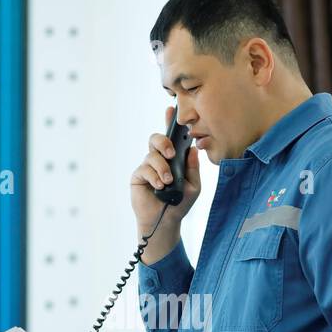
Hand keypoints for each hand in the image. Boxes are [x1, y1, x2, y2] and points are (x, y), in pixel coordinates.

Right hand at [130, 106, 200, 263]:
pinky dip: (154, 176)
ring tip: (168, 181)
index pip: (172, 137)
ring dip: (162, 167)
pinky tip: (159, 186)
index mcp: (174, 158)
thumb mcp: (193, 186)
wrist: (165, 221)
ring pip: (152, 154)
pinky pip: (145, 168)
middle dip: (164, 142)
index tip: (170, 109)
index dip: (169, 122)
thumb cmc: (179, 203)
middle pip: (157, 138)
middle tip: (172, 154)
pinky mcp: (138, 176)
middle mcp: (159, 159)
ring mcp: (148, 166)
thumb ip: (193, 168)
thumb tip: (193, 149)